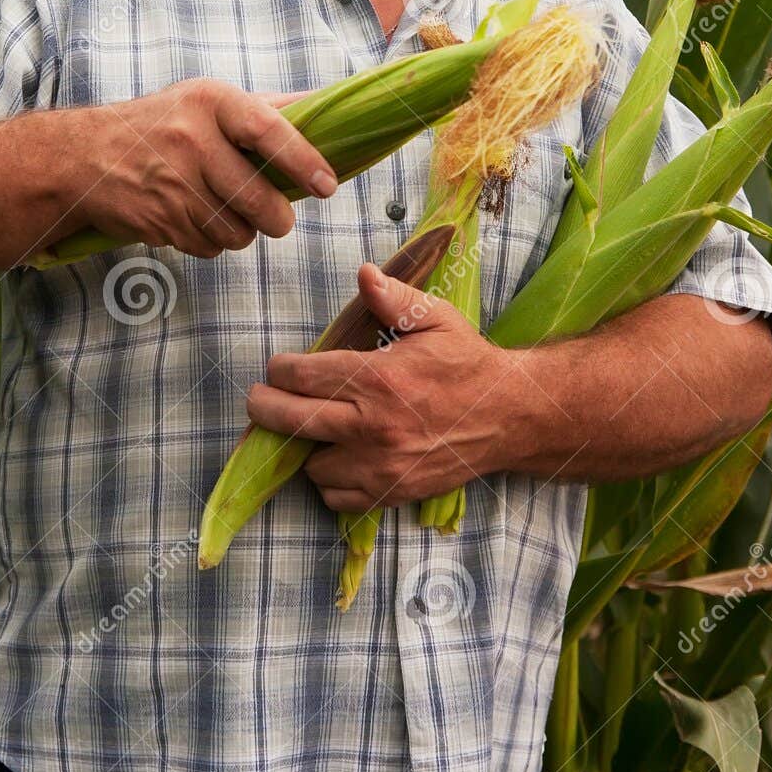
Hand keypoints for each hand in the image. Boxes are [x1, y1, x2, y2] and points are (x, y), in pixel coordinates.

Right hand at [71, 79, 335, 258]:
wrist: (82, 157)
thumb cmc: (160, 126)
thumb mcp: (206, 101)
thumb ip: (265, 109)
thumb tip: (326, 108)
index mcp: (210, 101)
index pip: (269, 131)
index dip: (304, 160)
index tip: (327, 185)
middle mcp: (190, 139)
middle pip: (258, 197)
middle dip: (277, 218)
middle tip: (279, 219)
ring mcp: (171, 183)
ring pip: (236, 231)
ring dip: (241, 232)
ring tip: (223, 211)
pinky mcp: (157, 220)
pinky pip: (207, 247)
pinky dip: (210, 242)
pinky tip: (192, 219)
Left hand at [245, 262, 538, 510]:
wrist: (509, 416)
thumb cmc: (467, 364)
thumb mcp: (436, 320)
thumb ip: (395, 297)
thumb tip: (363, 273)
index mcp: (378, 379)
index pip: (302, 375)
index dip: (280, 369)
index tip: (279, 367)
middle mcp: (373, 426)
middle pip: (291, 421)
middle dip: (265, 407)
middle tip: (262, 399)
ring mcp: (381, 466)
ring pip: (310, 465)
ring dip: (306, 447)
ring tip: (315, 428)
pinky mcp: (391, 494)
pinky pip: (337, 497)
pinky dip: (331, 481)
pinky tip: (340, 457)